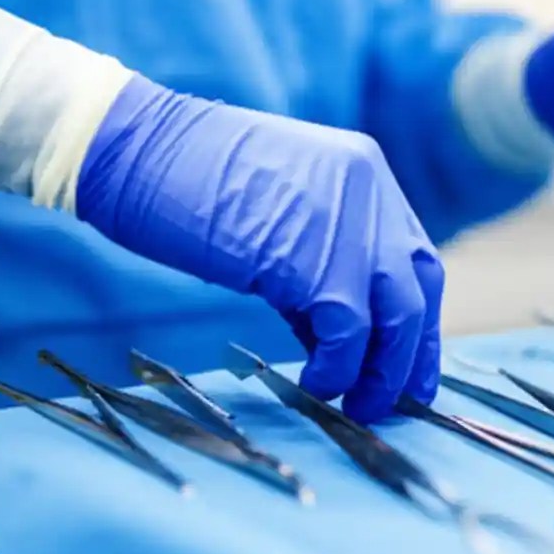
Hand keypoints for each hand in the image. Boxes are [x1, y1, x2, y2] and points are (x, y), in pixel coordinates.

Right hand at [77, 76, 443, 422]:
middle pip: (419, 289)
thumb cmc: (186, 183)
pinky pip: (349, 331)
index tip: (407, 366)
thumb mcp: (277, 215)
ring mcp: (348, 220)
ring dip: (379, 372)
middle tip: (387, 400)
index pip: (416, 259)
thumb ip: (320, 266)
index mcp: (364, 171)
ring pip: (396, 315)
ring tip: (352, 403)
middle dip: (409, 354)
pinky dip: (337, 368)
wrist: (134, 150)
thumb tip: (344, 341)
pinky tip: (316, 382)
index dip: (417, 321)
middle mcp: (370, 189)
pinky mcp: (313, 258)